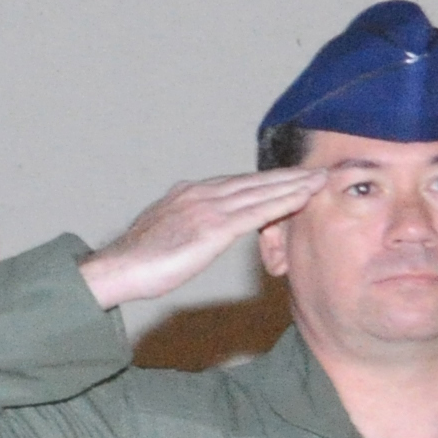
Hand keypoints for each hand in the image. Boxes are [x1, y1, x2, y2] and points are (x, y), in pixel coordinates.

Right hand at [77, 170, 324, 308]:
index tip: (290, 177)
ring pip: (261, 192)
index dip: (266, 179)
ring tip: (320, 179)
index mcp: (188, 193)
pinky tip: (303, 198)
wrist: (117, 267)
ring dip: (294, 184)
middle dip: (288, 176)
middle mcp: (201, 194)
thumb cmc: (135, 258)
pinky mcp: (214, 228)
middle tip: (317, 170)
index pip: (236, 183)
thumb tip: (192, 226)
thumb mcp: (162, 229)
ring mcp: (208, 209)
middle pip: (254, 181)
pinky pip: (258, 212)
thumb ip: (183, 222)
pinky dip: (284, 202)